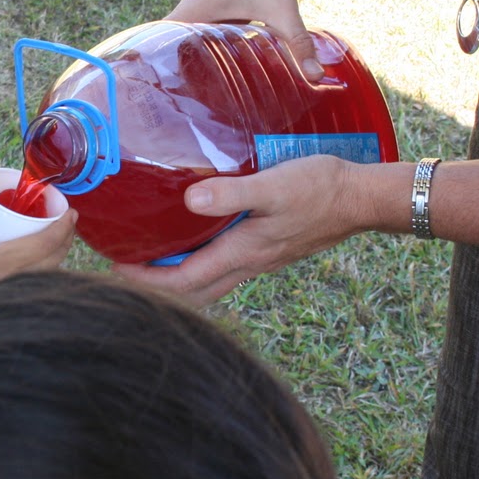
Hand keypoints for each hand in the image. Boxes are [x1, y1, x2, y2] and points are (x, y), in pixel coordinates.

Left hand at [113, 155, 362, 306]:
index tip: (116, 270)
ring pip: (210, 283)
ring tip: (149, 261)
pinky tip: (192, 243)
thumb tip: (190, 202)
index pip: (184, 281)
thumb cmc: (320, 188)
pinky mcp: (269, 250)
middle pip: (193, 293)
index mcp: (243, 253)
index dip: (147, 281)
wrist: (362, 198)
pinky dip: (199, 265)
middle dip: (156, 289)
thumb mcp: (273, 186)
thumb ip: (232, 194)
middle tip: (124, 273)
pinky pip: (225, 269)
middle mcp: (249, 264)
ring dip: (177, 279)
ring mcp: (260, 260)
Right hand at [165, 0, 321, 80]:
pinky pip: (203, 25)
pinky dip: (207, 43)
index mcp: (197, 5)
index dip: (152, 61)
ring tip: (197, 89)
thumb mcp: (284, 8)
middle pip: (171, 40)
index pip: (159, 38)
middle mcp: (193, 2)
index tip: (155, 88)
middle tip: (181, 100)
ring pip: (187, 33)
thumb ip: (298, 44)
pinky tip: (222, 63)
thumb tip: (317, 78)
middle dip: (174, 67)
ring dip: (191, 55)